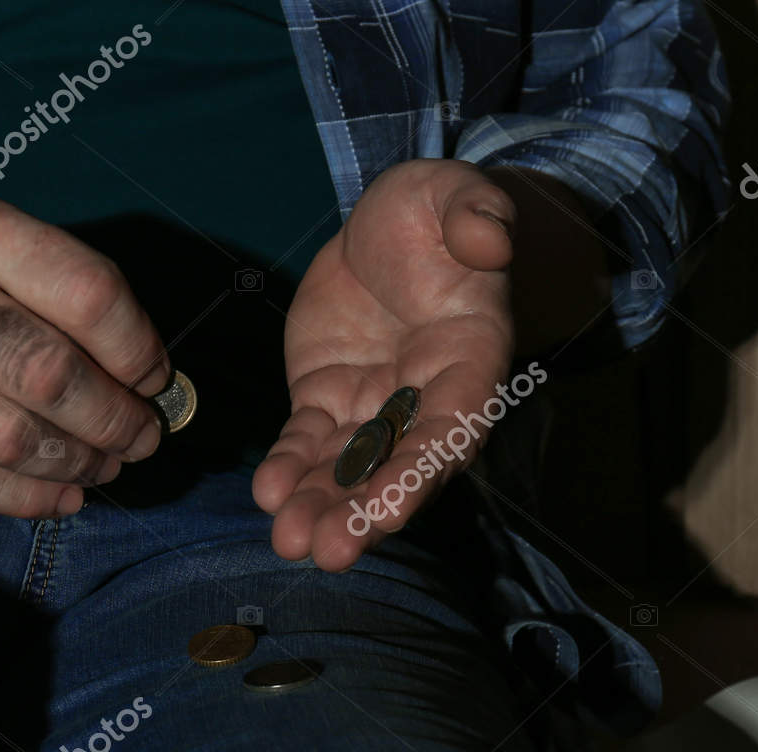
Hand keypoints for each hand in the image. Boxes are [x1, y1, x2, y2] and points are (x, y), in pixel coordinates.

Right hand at [0, 198, 169, 516]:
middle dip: (116, 420)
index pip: (89, 296)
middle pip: (52, 377)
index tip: (153, 380)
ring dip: (81, 463)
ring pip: (18, 440)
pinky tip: (66, 492)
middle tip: (141, 437)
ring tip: (105, 463)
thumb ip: (77, 307)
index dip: (137, 350)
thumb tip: (151, 389)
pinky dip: (37, 499)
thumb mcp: (8, 258)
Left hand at [252, 160, 515, 570]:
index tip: (390, 508)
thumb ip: (477, 215)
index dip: (421, 471)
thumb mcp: (457, 195)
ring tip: (289, 541)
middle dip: (362, 512)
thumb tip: (491, 237)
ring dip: (320, 507)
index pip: (451, 428)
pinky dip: (287, 468)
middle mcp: (424, 399)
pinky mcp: (325, 398)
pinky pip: (306, 441)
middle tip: (328, 550)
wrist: (386, 223)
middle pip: (396, 467)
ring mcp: (372, 404)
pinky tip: (267, 494)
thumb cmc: (436, 211)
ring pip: (347, 468)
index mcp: (470, 361)